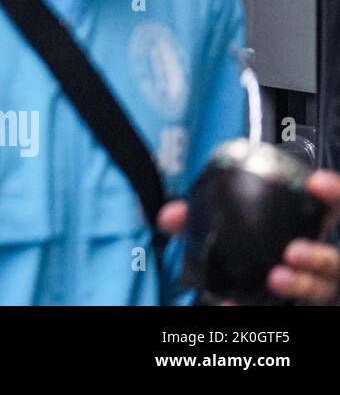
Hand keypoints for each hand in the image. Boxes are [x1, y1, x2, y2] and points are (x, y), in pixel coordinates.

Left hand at [159, 170, 339, 303]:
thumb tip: (170, 216)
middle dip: (321, 256)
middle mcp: (322, 260)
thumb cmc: (252, 245)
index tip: (314, 183)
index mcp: (310, 227)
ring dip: (302, 285)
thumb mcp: (230, 225)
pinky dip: (256, 308)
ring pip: (323, 290)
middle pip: (336, 260)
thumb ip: (201, 217)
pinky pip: (288, 311)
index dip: (333, 194)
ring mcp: (318, 287)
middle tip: (292, 251)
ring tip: (276, 278)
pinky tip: (231, 305)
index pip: (334, 208)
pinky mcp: (301, 307)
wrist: (250, 288)